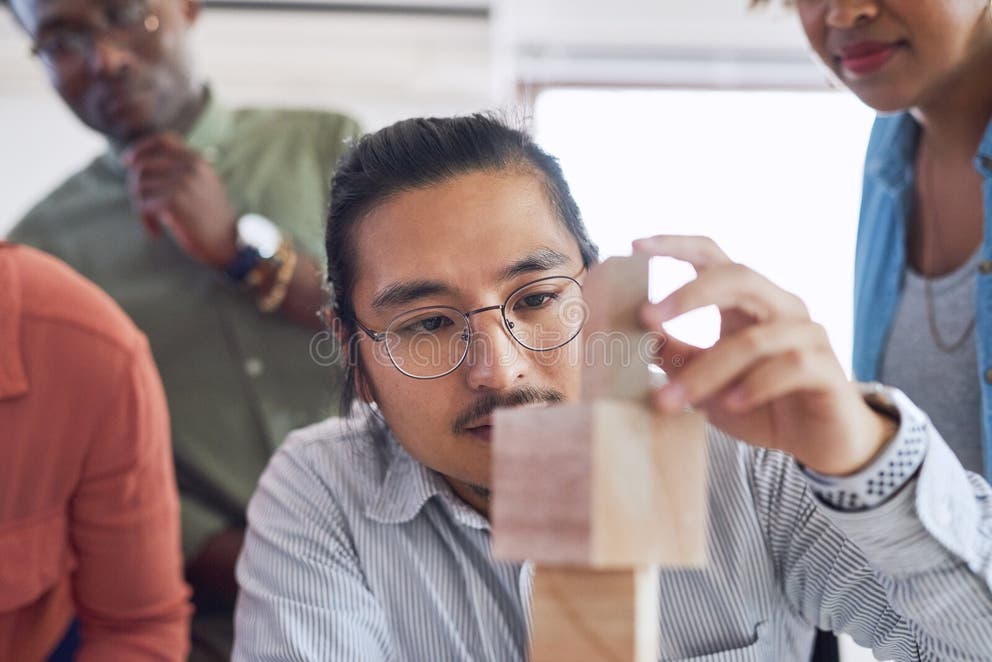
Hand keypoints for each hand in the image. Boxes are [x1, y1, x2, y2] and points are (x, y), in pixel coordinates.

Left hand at [124, 133, 236, 267]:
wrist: (227, 245)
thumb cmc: (211, 221)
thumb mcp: (202, 188)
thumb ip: (180, 172)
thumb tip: (138, 164)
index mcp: (198, 161)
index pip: (163, 140)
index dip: (141, 148)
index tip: (127, 162)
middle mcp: (191, 167)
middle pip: (142, 166)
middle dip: (136, 188)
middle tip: (145, 208)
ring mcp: (183, 182)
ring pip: (139, 187)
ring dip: (141, 208)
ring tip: (154, 222)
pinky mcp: (174, 201)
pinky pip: (142, 205)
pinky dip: (145, 221)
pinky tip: (156, 232)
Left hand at [634, 235, 896, 475]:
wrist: (820, 442)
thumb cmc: (759, 405)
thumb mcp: (707, 382)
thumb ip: (677, 356)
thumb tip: (632, 338)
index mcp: (747, 302)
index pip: (713, 257)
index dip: (676, 245)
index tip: (636, 246)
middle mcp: (780, 307)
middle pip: (738, 276)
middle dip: (689, 294)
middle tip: (646, 318)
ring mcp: (807, 335)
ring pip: (753, 339)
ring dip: (706, 372)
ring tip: (670, 401)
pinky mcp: (826, 369)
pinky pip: (789, 366)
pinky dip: (754, 386)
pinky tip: (729, 405)